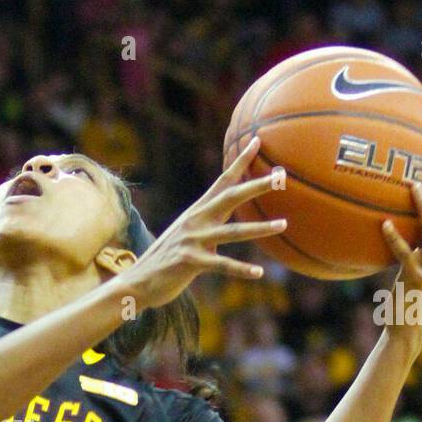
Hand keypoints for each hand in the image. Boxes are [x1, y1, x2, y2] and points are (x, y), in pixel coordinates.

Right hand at [115, 137, 285, 312]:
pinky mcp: (190, 262)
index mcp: (198, 212)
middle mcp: (196, 221)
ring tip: (283, 224)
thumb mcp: (188, 236)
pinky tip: (259, 273)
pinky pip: (222, 265)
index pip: (223, 180)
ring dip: (260, 228)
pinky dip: (241, 269)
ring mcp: (193, 241)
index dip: (240, 161)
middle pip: (231, 197)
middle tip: (281, 177)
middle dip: (256, 186)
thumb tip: (230, 223)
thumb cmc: (168, 259)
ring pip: (233, 233)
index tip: (257, 140)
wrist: (138, 281)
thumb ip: (209, 226)